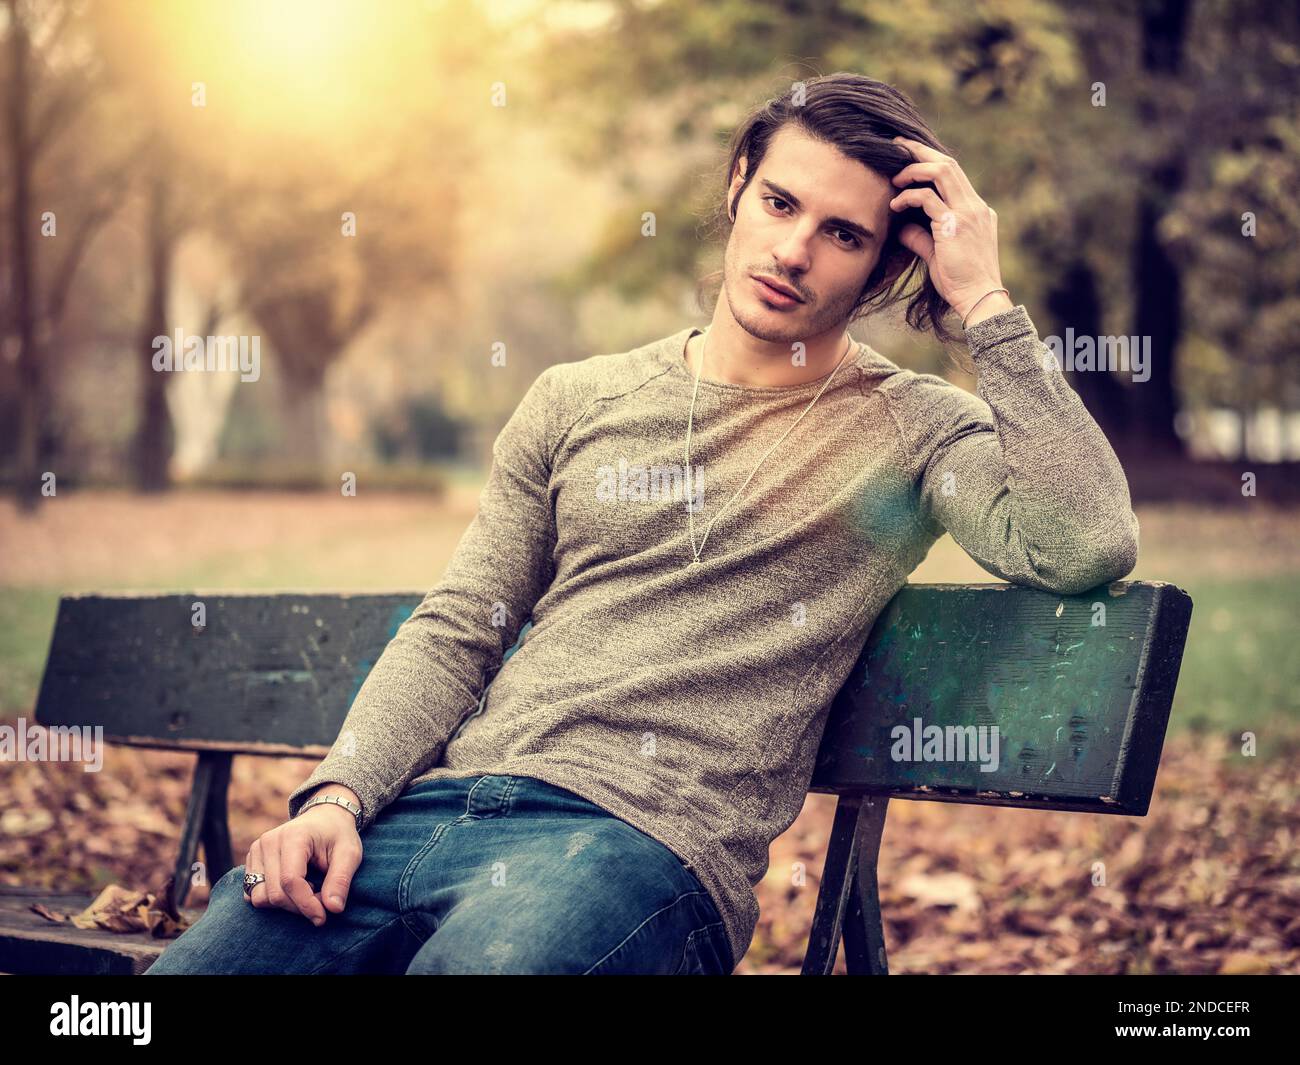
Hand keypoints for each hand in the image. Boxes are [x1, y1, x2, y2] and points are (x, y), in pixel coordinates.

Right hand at [243, 803, 361, 925]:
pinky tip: (293, 889)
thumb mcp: (349, 853)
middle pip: (275, 893)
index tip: (322, 917)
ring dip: (285, 905)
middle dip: (299, 906)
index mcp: (294, 836)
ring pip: (260, 897)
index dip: (306, 904)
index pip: (291, 881)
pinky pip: (252, 893)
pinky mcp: (252, 860)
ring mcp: (257, 850)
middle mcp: (269, 842)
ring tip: (308, 891)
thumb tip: (333, 909)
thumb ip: (341, 880)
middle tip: (321, 901)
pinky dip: (273, 899)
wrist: (324, 818)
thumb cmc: (338, 836)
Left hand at [888, 136, 1006, 321]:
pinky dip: (909, 196)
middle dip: (921, 151)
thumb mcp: (939, 255)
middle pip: (949, 164)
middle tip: (897, 147)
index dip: (931, 162)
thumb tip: (901, 228)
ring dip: (915, 169)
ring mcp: (968, 213)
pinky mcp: (955, 225)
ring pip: (942, 171)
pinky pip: (928, 198)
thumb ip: (922, 237)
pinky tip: (896, 204)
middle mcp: (975, 206)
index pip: (954, 175)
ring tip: (895, 178)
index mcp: (976, 211)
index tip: (909, 158)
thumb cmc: (960, 282)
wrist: (979, 298)